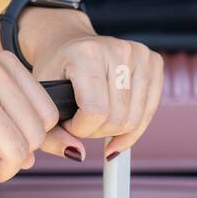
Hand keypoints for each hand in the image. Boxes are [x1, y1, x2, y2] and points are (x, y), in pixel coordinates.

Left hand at [12, 6, 163, 161]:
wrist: (67, 43)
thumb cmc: (54, 71)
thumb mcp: (41, 101)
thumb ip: (50, 136)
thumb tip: (77, 155)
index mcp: (85, 53)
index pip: (95, 111)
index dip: (81, 129)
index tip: (68, 123)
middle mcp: (116, 49)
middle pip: (118, 118)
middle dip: (96, 132)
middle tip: (81, 122)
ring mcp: (139, 53)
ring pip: (135, 118)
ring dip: (114, 130)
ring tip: (95, 119)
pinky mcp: (154, 61)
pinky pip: (150, 110)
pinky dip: (133, 126)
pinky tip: (116, 125)